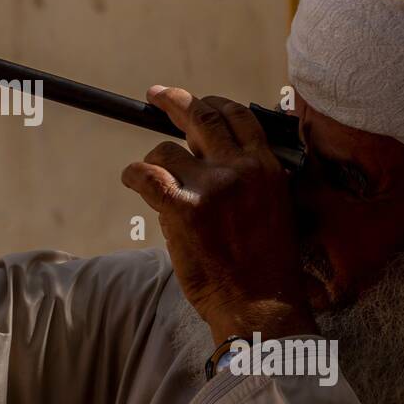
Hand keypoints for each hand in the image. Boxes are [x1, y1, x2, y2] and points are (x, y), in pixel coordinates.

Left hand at [121, 87, 315, 340]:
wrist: (264, 307)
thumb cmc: (266, 268)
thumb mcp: (272, 210)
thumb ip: (246, 180)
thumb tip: (201, 159)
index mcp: (267, 167)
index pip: (238, 116)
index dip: (212, 102)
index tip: (196, 100)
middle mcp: (241, 168)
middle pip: (201, 114)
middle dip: (174, 100)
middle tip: (156, 95)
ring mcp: (213, 186)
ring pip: (166, 150)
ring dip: (154, 162)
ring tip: (152, 180)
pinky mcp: (185, 209)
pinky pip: (147, 176)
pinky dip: (133, 174)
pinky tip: (131, 179)